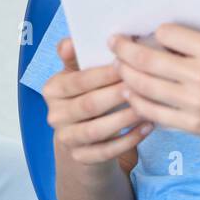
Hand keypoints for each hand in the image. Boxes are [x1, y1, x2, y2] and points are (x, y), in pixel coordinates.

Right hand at [42, 37, 152, 166]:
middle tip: (141, 85)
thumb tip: (70, 41)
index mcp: (52, 89)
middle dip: (116, 94)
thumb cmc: (86, 95)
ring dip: (125, 118)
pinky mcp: (80, 157)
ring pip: (97, 130)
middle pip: (88, 105)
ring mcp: (66, 139)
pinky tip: (147, 127)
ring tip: (147, 107)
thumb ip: (77, 57)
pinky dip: (129, 140)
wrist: (81, 136)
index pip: (78, 80)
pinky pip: (107, 151)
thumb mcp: (79, 74)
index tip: (126, 64)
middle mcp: (54, 115)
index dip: (103, 74)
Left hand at [110, 0, 199, 159]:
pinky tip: (131, 94)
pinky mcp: (192, 125)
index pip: (168, 34)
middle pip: (148, 59)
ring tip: (117, 65)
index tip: (153, 31)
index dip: (157, 32)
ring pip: (145, 86)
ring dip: (125, 74)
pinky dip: (137, 102)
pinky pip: (154, 112)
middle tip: (114, 42)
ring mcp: (194, 103)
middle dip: (124, 49)